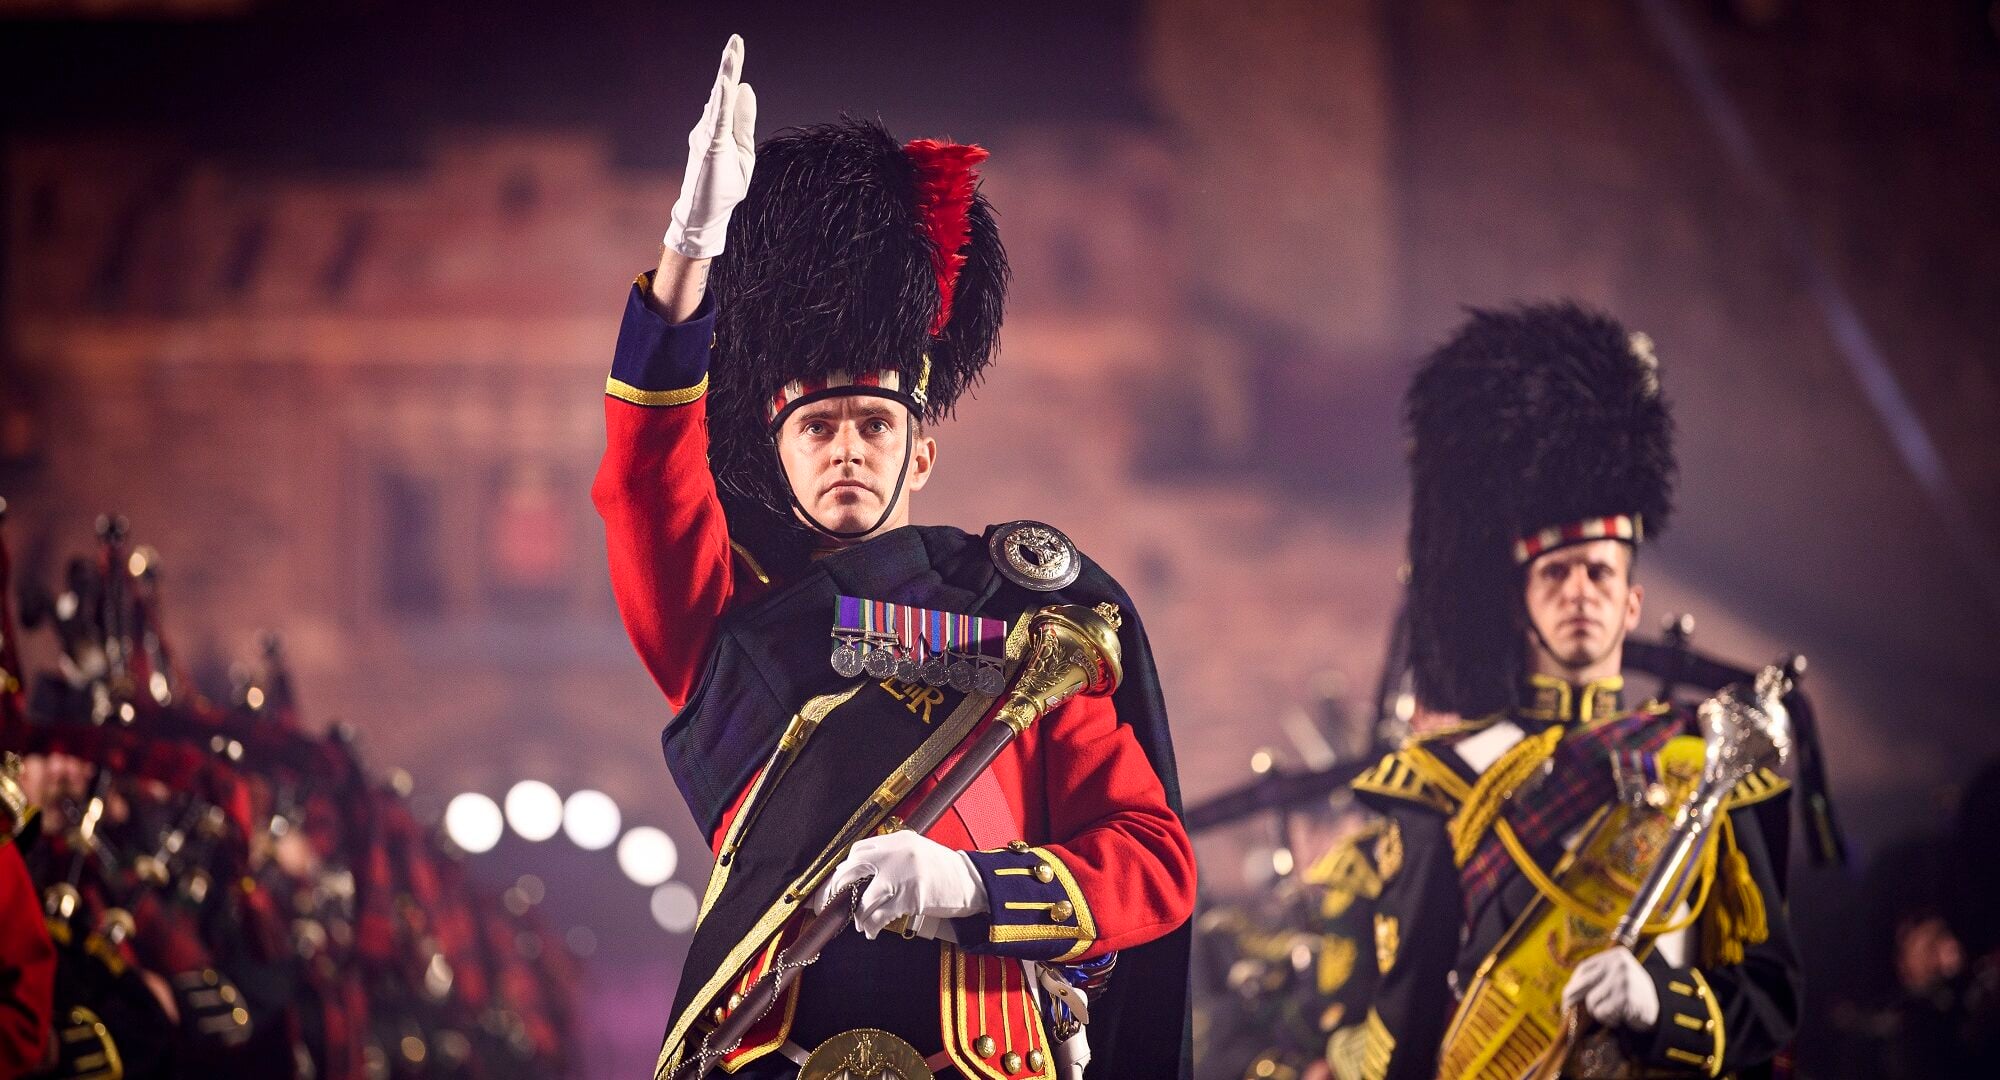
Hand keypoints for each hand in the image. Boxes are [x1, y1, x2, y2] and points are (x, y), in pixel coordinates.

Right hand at [665, 34, 755, 259]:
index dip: (734, 70)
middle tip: (736, 40)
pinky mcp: (710, 146)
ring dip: (726, 75)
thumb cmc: (723, 187)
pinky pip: (718, 119)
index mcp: (721, 127)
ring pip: (719, 100)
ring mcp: (708, 135)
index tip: (737, 45)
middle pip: (723, 90)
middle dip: (729, 64)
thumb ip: (744, 122)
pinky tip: (728, 83)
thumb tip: (747, 88)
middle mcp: (710, 126)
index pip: (730, 94)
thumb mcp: (743, 151)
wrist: (708, 214)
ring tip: (732, 52)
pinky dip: (723, 100)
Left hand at [817, 831, 986, 938]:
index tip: (838, 884)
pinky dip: (872, 926)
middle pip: (852, 870)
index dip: (844, 869)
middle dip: (837, 891)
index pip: (859, 851)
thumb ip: (892, 856)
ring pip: (865, 898)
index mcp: (898, 839)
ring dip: (859, 915)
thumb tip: (861, 876)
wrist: (972, 882)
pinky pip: (880, 915)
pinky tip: (872, 931)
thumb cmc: (944, 871)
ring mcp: (902, 874)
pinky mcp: (910, 896)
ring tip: (862, 924)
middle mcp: (896, 853)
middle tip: (831, 905)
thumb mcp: (917, 852)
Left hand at [1561, 947, 1659, 1030]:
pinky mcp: (1625, 997)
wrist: (1659, 1009)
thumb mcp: (1616, 977)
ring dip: (1598, 1011)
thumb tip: (1567, 992)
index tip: (1566, 996)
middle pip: (1584, 982)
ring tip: (1612, 1010)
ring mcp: (1623, 980)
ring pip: (1591, 1001)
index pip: (1584, 968)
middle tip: (1566, 1009)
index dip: (1572, 984)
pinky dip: (1607, 1018)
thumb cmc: (1631, 993)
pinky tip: (1619, 1016)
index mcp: (1615, 955)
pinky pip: (1601, 1012)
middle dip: (1572, 998)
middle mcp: (1619, 964)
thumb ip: (1596, 977)